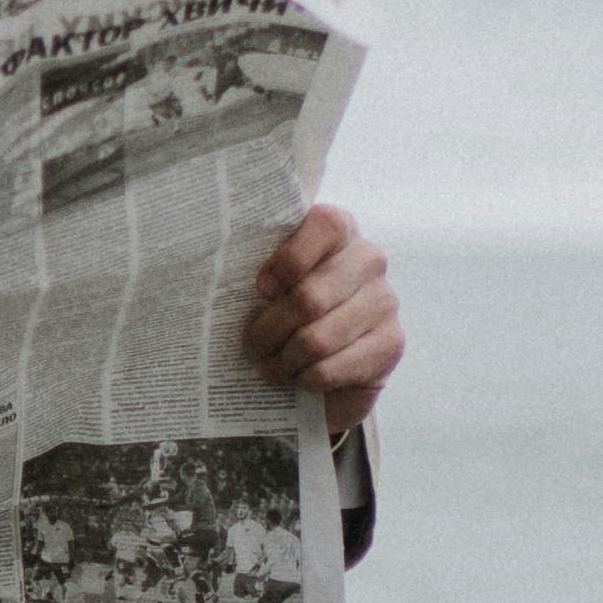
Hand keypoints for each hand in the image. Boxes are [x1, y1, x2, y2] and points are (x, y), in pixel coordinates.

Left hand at [246, 203, 399, 437]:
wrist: (327, 370)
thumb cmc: (287, 315)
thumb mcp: (272, 285)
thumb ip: (259, 271)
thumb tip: (210, 274)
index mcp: (338, 231)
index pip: (324, 225)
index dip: (288, 259)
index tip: (260, 289)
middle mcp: (368, 259)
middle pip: (310, 296)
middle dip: (270, 329)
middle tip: (253, 345)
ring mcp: (384, 301)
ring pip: (319, 338)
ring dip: (284, 360)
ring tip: (270, 367)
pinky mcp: (391, 343)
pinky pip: (334, 367)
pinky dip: (308, 378)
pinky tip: (301, 378)